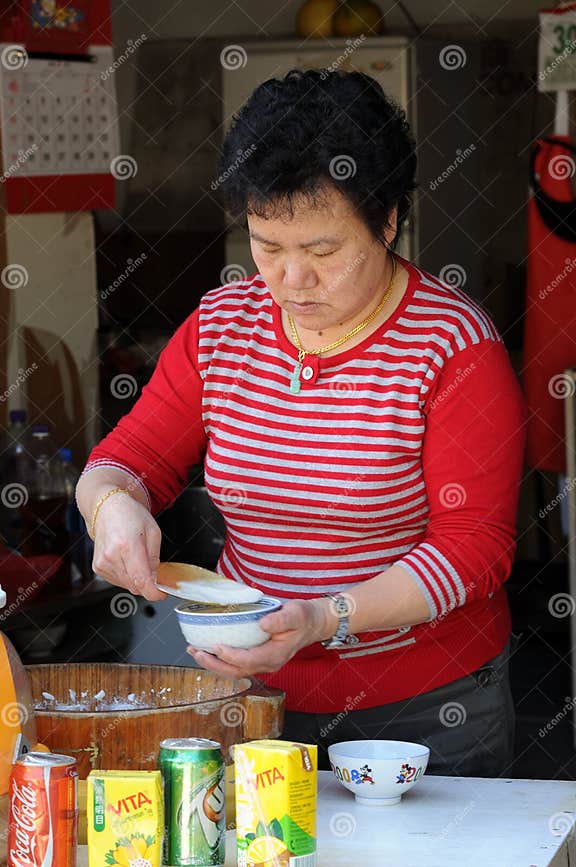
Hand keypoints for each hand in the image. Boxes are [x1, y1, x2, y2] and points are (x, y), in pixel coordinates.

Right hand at [91, 492, 165, 600]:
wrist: (107, 508)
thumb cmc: (130, 516)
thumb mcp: (153, 533)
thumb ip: (155, 560)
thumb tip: (156, 580)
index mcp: (128, 545)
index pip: (141, 580)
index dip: (154, 592)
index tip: (161, 594)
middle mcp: (112, 556)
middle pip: (135, 585)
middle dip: (147, 583)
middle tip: (153, 570)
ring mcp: (102, 563)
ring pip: (127, 585)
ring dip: (136, 579)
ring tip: (136, 558)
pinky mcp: (98, 567)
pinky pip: (117, 581)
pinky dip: (126, 576)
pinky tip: (126, 560)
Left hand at [187, 599, 330, 676]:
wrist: (312, 624)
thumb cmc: (304, 617)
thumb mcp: (296, 613)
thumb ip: (280, 620)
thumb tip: (262, 624)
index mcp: (276, 655)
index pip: (249, 661)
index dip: (231, 656)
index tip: (217, 645)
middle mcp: (267, 664)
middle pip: (236, 672)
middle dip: (214, 664)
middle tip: (196, 652)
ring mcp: (262, 663)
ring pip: (234, 671)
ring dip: (213, 664)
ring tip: (195, 652)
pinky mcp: (257, 658)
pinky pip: (236, 665)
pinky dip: (220, 660)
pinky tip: (208, 650)